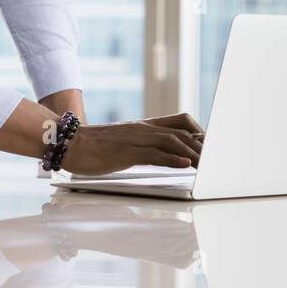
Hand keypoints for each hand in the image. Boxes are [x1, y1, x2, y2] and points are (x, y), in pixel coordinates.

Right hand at [58, 113, 203, 175]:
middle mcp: (143, 129)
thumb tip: (161, 154)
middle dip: (202, 145)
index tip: (210, 145)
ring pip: (171, 142)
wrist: (68, 143)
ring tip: (209, 164)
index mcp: (143, 126)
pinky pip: (153, 154)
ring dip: (193, 153)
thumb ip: (142, 145)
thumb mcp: (122, 141)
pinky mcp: (125, 152)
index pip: (180, 121)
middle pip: (181, 132)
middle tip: (218, 157)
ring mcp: (135, 139)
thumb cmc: (94, 146)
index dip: (199, 132)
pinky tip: (184, 165)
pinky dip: (171, 159)